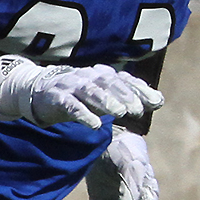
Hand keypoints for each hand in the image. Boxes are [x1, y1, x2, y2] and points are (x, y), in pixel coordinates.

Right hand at [0, 56, 164, 128]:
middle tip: (138, 111)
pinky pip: (70, 105)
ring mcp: (71, 85)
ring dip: (106, 101)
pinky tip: (94, 125)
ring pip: (90, 91)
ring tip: (120, 113)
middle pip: (109, 83)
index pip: (125, 80)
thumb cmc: (80, 95)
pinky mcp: (56, 98)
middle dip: (125, 95)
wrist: (40, 92)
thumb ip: (131, 97)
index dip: (141, 90)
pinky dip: (83, 114)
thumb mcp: (106, 96)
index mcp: (103, 74)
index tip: (156, 102)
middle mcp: (88, 76)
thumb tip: (159, 100)